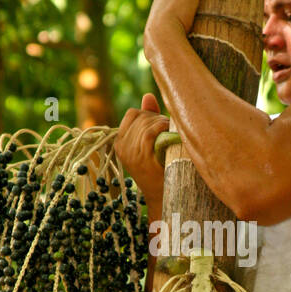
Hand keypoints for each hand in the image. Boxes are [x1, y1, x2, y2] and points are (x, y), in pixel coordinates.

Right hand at [115, 92, 168, 206]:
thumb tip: (148, 96)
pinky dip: (161, 129)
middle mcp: (122, 147)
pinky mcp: (141, 156)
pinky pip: (151, 133)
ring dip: (163, 124)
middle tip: (169, 130)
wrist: (163, 196)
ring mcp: (131, 152)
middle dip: (158, 119)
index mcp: (120, 142)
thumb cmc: (159, 169)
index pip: (132, 114)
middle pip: (142, 117)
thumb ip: (148, 119)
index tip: (159, 125)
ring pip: (147, 123)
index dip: (148, 115)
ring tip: (171, 135)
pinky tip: (169, 134)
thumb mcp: (148, 143)